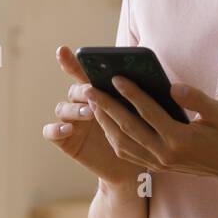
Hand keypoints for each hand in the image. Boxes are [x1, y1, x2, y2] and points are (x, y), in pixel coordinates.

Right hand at [43, 46, 144, 187]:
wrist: (131, 166)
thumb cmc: (139, 134)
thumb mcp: (144, 113)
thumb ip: (145, 96)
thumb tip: (167, 84)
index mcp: (97, 92)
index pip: (82, 72)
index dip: (70, 61)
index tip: (64, 50)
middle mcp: (81, 104)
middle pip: (74, 90)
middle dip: (82, 90)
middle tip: (93, 91)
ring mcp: (71, 122)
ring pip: (62, 108)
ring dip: (73, 109)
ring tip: (90, 112)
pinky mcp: (66, 140)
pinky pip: (51, 132)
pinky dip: (56, 129)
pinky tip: (67, 129)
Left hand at [85, 75, 217, 182]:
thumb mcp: (217, 111)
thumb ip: (194, 98)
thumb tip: (171, 87)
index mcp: (180, 140)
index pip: (148, 113)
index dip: (130, 94)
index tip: (115, 77)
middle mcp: (165, 154)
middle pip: (127, 128)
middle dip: (106, 107)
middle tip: (89, 89)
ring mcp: (159, 164)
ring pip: (122, 144)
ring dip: (105, 123)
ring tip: (93, 103)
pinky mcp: (156, 168)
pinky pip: (128, 153)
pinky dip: (114, 137)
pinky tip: (107, 122)